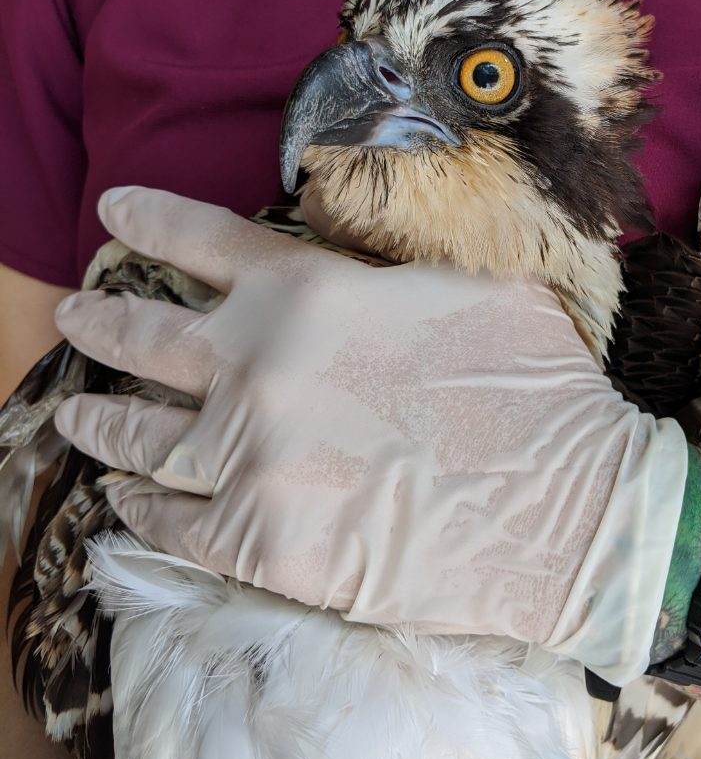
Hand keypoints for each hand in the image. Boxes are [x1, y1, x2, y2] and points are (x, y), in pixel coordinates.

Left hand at [54, 187, 685, 680]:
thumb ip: (398, 265)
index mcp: (308, 291)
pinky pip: (170, 521)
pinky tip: (125, 500)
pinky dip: (138, 507)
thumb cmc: (536, 386)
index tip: (114, 214)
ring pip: (137, 435)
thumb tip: (373, 254)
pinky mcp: (259, 544)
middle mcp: (257, 367)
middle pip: (141, 337)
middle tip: (73, 314)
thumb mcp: (476, 282)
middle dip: (97, 321)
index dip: (148, 221)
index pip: (199, 239)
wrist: (568, 509)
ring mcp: (250, 460)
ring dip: (97, 420)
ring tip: (74, 413)